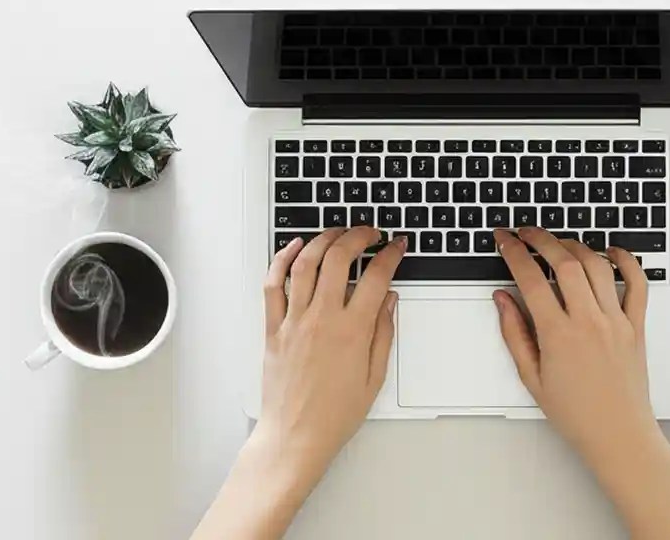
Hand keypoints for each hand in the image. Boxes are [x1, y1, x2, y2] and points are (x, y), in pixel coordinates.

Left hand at [259, 226, 404, 469]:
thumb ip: (383, 332)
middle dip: (358, 236)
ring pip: (306, 262)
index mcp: (352, 331)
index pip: (376, 277)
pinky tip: (294, 247)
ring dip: (324, 239)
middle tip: (369, 232)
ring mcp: (294, 320)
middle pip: (339, 258)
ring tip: (338, 232)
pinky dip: (282, 259)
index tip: (397, 246)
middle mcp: (322, 319)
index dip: (391, 255)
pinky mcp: (273, 327)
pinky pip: (273, 284)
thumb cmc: (334, 414)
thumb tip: (389, 300)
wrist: (295, 436)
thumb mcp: (375, 376)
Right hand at [491, 227, 656, 469]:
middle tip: (526, 232)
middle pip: (564, 262)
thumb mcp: (531, 377)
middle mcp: (588, 322)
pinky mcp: (636, 326)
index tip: (504, 240)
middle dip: (541, 239)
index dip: (513, 252)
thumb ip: (514, 333)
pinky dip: (627, 261)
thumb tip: (502, 299)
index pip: (531, 279)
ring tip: (559, 242)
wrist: (618, 434)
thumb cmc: (576, 414)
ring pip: (597, 265)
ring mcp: (615, 321)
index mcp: (558, 335)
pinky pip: (637, 284)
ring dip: (575, 246)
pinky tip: (612, 251)